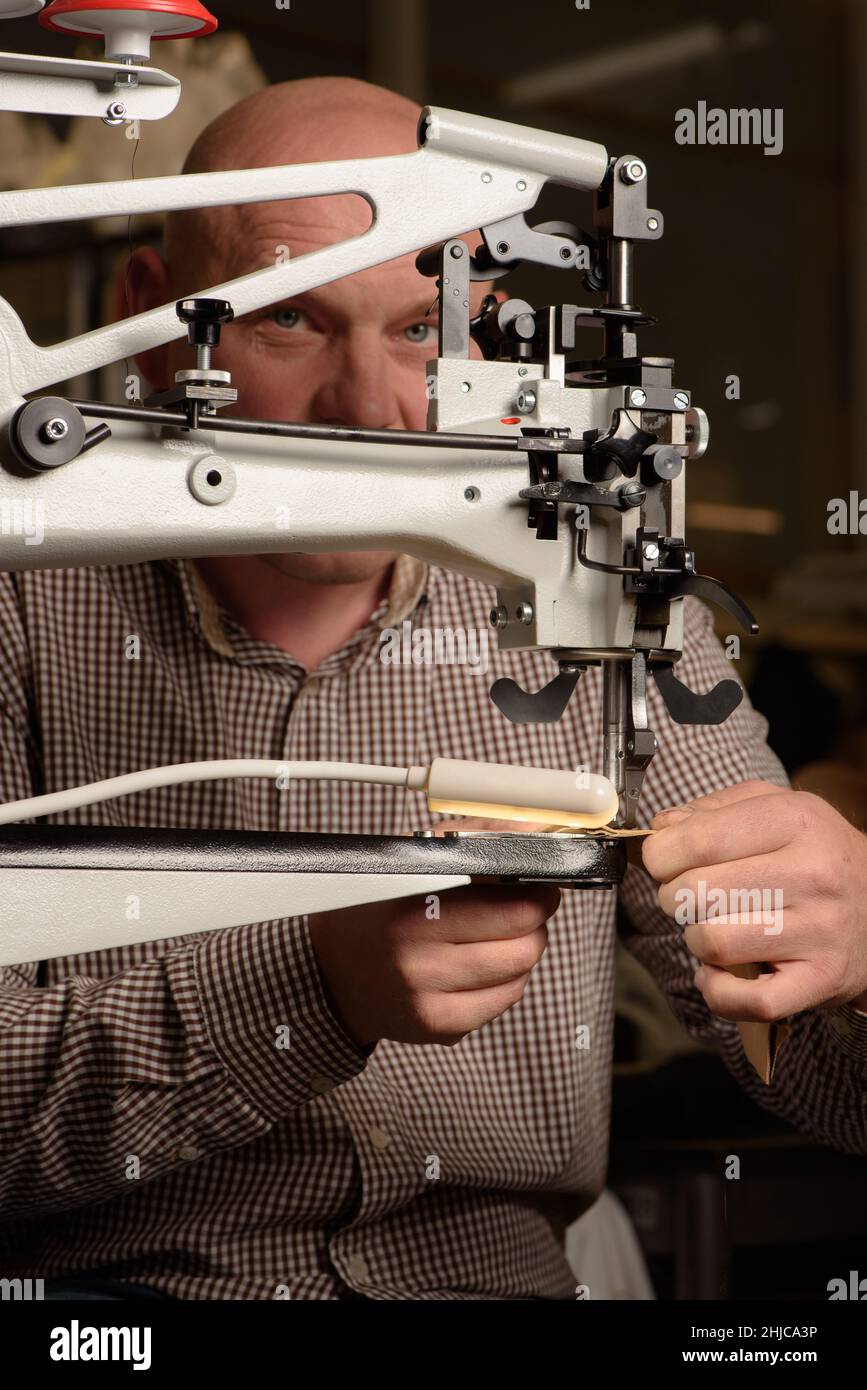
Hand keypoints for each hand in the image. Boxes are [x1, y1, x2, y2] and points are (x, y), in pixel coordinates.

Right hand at [309, 817, 558, 1047]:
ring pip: (521, 968)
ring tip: (498, 931)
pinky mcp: (442, 1028)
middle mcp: (417, 956)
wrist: (332, 974)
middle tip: (526, 902)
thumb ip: (474, 840)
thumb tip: (534, 831)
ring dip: (523, 945)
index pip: (509, 899)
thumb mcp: (412, 859)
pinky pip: (507, 998)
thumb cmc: (378, 909)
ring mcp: (430, 998)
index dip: (534, 885)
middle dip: (534, 914)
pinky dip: (506, 977)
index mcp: (410, 905)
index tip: (538, 878)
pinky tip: (480, 962)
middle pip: (524, 936)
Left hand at [641, 781, 866, 1022]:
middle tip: (689, 896)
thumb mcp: (773, 809)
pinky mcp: (823, 979)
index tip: (661, 860)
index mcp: (797, 820)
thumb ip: (711, 810)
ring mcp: (821, 930)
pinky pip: (749, 1000)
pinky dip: (718, 991)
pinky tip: (718, 972)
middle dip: (673, 896)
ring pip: (713, 942)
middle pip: (696, 891)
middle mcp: (814, 873)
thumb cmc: (813, 854)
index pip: (698, 839)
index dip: (660, 854)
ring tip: (714, 927)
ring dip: (696, 939)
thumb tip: (660, 831)